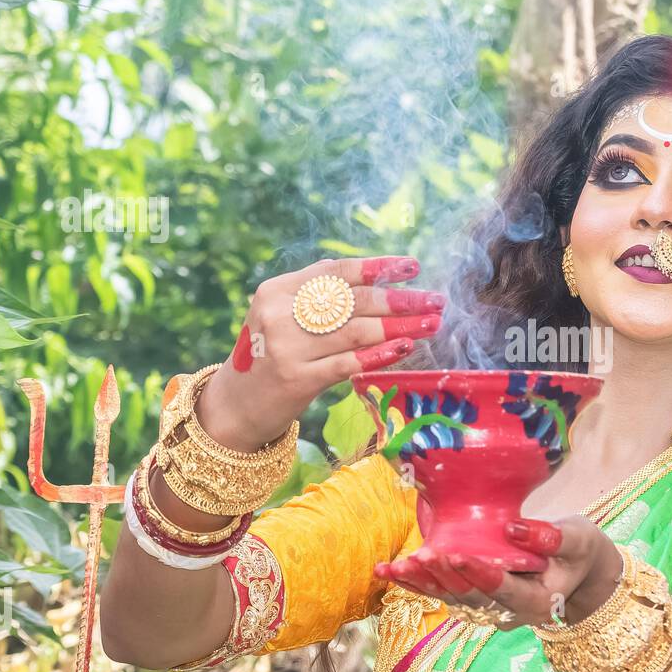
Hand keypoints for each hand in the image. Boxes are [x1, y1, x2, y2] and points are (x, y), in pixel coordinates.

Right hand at [196, 255, 444, 450]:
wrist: (235, 405)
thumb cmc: (269, 356)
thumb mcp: (282, 317)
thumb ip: (318, 297)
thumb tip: (377, 280)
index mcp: (277, 291)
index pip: (336, 272)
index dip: (377, 268)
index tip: (413, 267)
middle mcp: (279, 314)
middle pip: (353, 301)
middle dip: (400, 300)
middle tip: (436, 300)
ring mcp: (287, 348)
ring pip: (356, 331)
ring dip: (401, 327)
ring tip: (431, 324)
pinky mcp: (297, 379)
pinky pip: (349, 362)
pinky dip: (380, 354)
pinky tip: (405, 347)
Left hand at [373, 515, 623, 630]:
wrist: (579, 570)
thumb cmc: (580, 550)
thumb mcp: (578, 539)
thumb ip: (551, 538)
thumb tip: (513, 529)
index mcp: (538, 603)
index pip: (505, 590)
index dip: (480, 573)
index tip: (457, 554)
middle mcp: (509, 614)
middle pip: (471, 597)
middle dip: (443, 576)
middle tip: (421, 556)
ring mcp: (490, 609)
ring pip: (451, 598)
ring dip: (421, 583)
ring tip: (393, 568)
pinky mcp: (475, 598)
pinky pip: (443, 593)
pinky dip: (416, 583)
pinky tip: (388, 572)